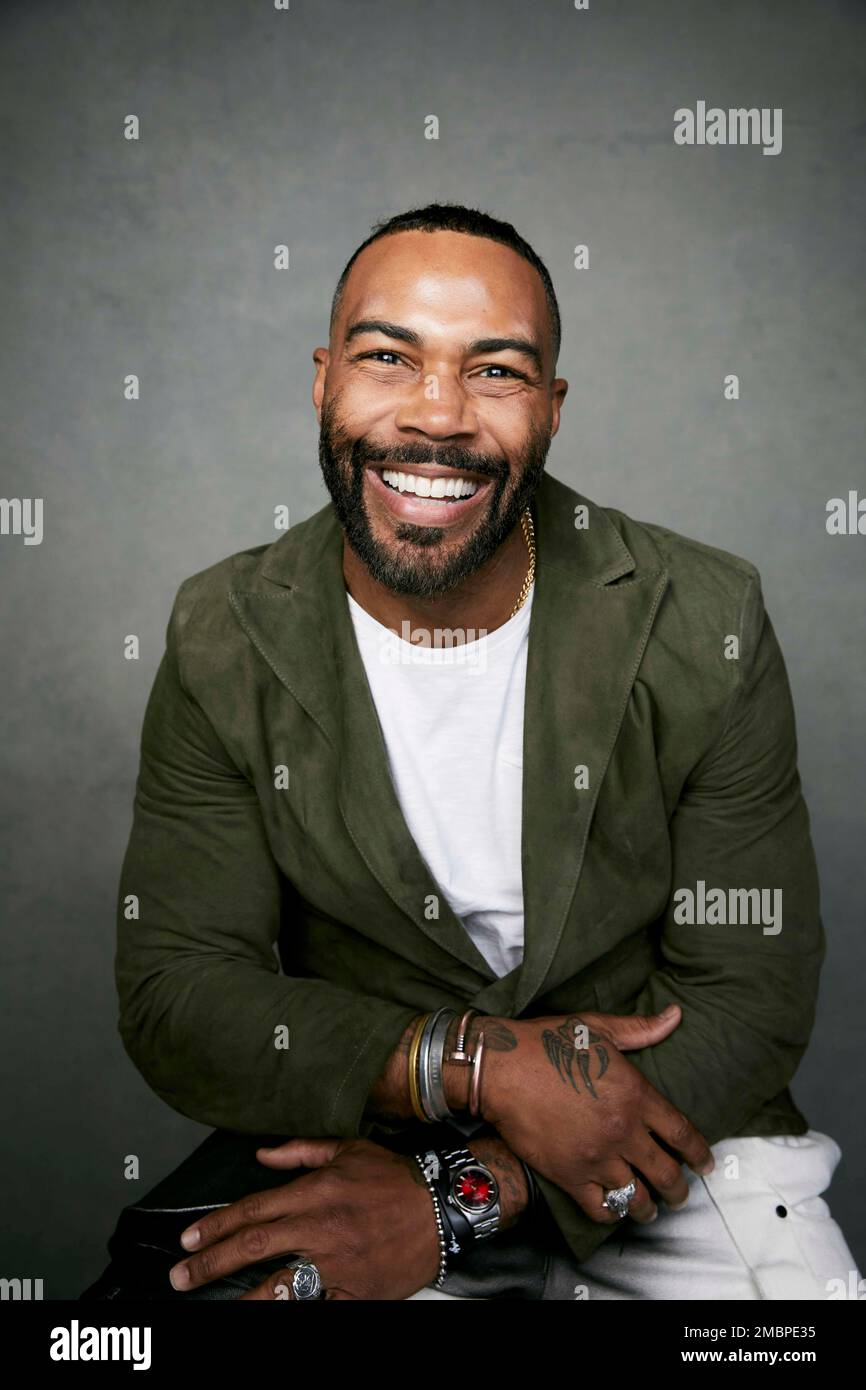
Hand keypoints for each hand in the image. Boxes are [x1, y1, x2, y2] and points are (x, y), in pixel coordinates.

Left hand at [168, 1137, 441, 1300]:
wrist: (443, 1205)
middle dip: (211, 1264)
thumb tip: (262, 1155)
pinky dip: (296, 1311)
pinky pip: (318, 1307)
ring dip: (243, 1299)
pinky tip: (275, 1314)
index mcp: (315, 1192)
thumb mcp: (347, 1149)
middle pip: (254, 1247)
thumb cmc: (394, 1177)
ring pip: (279, 1285)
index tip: (189, 1240)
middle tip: (181, 1276)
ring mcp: (337, 1264)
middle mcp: (320, 1228)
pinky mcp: (356, 1292)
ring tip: (216, 1308)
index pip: (252, 1210)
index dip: (216, 1226)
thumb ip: (300, 1152)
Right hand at [471, 1006, 715, 1225]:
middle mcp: (623, 1130)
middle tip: (680, 1195)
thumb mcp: (597, 1028)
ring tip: (650, 1210)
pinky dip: (612, 1212)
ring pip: (637, 1196)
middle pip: (666, 1172)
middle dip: (679, 1190)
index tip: (705, 1165)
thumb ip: (640, 1029)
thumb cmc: (547, 1044)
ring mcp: (597, 1157)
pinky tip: (615, 1209)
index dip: (699, 1154)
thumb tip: (675, 1015)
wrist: (501, 1069)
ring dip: (648, 1207)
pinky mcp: (570, 1175)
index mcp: (636, 1094)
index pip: (682, 1133)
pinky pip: (601, 1207)